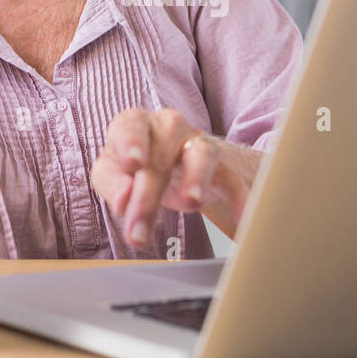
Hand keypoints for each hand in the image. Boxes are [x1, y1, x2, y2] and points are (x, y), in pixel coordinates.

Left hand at [90, 107, 260, 250]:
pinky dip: (239, 197)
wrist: (183, 164)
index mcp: (135, 124)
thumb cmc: (143, 166)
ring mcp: (197, 143)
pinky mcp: (222, 164)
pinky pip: (232, 179)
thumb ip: (114, 186)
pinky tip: (242, 217)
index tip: (134, 164)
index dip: (131, 143)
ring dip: (196, 178)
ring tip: (191, 203)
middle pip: (159, 157)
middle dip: (147, 197)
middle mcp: (167, 126)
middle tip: (138, 233)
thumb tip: (123, 202)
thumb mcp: (116, 174)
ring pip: (200, 155)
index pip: (129, 126)